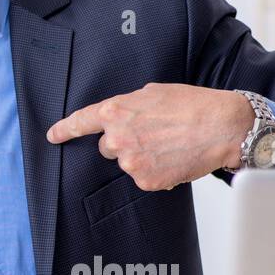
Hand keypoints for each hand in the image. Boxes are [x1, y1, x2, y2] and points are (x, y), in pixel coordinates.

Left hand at [46, 83, 253, 190]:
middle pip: (107, 147)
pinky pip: (144, 178)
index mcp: (115, 112)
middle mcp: (117, 138)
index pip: (81, 122)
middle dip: (124, 143)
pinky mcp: (146, 181)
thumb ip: (127, 106)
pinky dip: (156, 172)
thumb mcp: (151, 93)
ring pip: (127, 163)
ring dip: (142, 158)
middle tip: (152, 134)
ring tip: (169, 144)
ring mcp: (130, 162)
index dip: (65, 130)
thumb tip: (120, 117)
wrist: (221, 127)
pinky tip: (173, 158)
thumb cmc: (191, 105)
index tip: (53, 136)